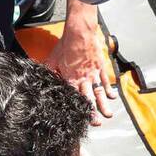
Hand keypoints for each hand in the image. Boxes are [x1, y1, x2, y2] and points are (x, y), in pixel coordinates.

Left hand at [45, 3, 116, 123]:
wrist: (80, 33)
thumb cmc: (65, 45)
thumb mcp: (53, 59)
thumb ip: (49, 71)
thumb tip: (43, 78)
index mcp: (71, 78)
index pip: (74, 97)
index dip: (78, 109)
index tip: (80, 118)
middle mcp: (83, 78)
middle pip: (89, 98)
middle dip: (93, 112)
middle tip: (98, 122)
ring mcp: (93, 73)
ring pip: (99, 92)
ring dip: (104, 104)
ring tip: (108, 114)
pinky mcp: (100, 66)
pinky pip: (105, 80)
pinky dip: (109, 88)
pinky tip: (112, 96)